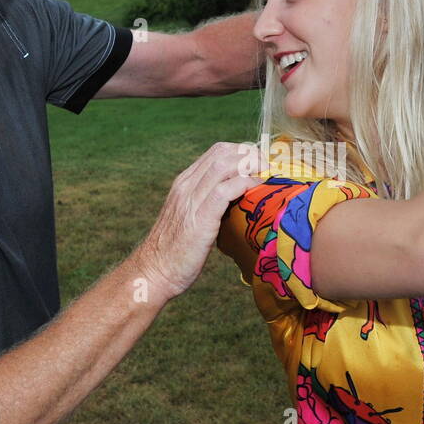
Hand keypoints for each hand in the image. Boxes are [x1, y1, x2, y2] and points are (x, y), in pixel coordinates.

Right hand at [135, 142, 262, 298]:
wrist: (154, 271)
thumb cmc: (176, 251)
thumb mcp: (191, 219)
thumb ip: (208, 206)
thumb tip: (237, 205)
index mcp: (184, 183)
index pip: (216, 152)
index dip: (243, 152)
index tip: (261, 164)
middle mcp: (186, 186)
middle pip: (222, 153)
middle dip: (250, 154)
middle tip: (268, 167)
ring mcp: (191, 200)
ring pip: (223, 165)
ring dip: (251, 165)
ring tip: (267, 175)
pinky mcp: (200, 218)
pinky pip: (224, 190)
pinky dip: (245, 184)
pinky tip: (257, 189)